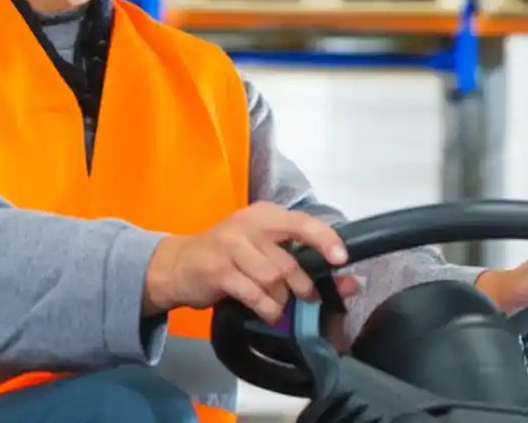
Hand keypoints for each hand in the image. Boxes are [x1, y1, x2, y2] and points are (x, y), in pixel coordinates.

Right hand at [144, 202, 360, 323]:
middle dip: (303, 286)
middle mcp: (248, 225)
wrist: (178, 263)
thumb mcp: (261, 247)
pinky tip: (267, 312)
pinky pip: (254, 294)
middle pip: (288, 261)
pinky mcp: (218, 270)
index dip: (325, 240)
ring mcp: (230, 246)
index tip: (341, 259)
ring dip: (281, 300)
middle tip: (306, 297)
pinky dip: (266, 308)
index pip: (302, 222)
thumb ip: (300, 261)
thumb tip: (350, 283)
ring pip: (272, 280)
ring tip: (278, 306)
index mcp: (264, 215)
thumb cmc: (228, 255)